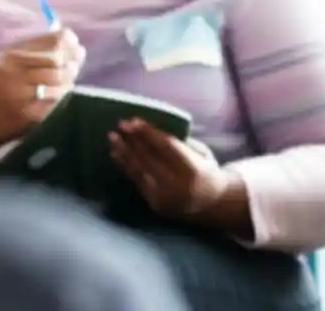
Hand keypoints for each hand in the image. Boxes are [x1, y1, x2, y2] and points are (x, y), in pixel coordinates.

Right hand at [0, 28, 84, 146]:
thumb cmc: (3, 85)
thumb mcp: (12, 61)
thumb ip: (40, 48)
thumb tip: (75, 42)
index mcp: (9, 56)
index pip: (53, 41)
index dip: (70, 44)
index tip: (77, 48)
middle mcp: (12, 74)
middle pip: (58, 61)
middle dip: (71, 64)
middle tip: (74, 68)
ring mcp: (19, 97)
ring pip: (61, 82)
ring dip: (68, 82)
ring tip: (64, 83)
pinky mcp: (29, 116)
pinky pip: (58, 102)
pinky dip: (62, 98)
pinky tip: (56, 98)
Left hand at [109, 118, 232, 218]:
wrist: (212, 203)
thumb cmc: (206, 170)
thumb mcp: (202, 153)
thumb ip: (181, 143)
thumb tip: (153, 129)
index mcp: (193, 169)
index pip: (166, 147)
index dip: (149, 133)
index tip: (135, 120)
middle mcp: (177, 185)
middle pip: (149, 158)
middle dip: (133, 139)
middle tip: (121, 124)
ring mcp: (164, 196)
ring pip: (139, 170)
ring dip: (124, 152)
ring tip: (113, 137)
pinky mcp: (154, 204)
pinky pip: (137, 181)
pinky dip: (126, 166)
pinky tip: (117, 154)